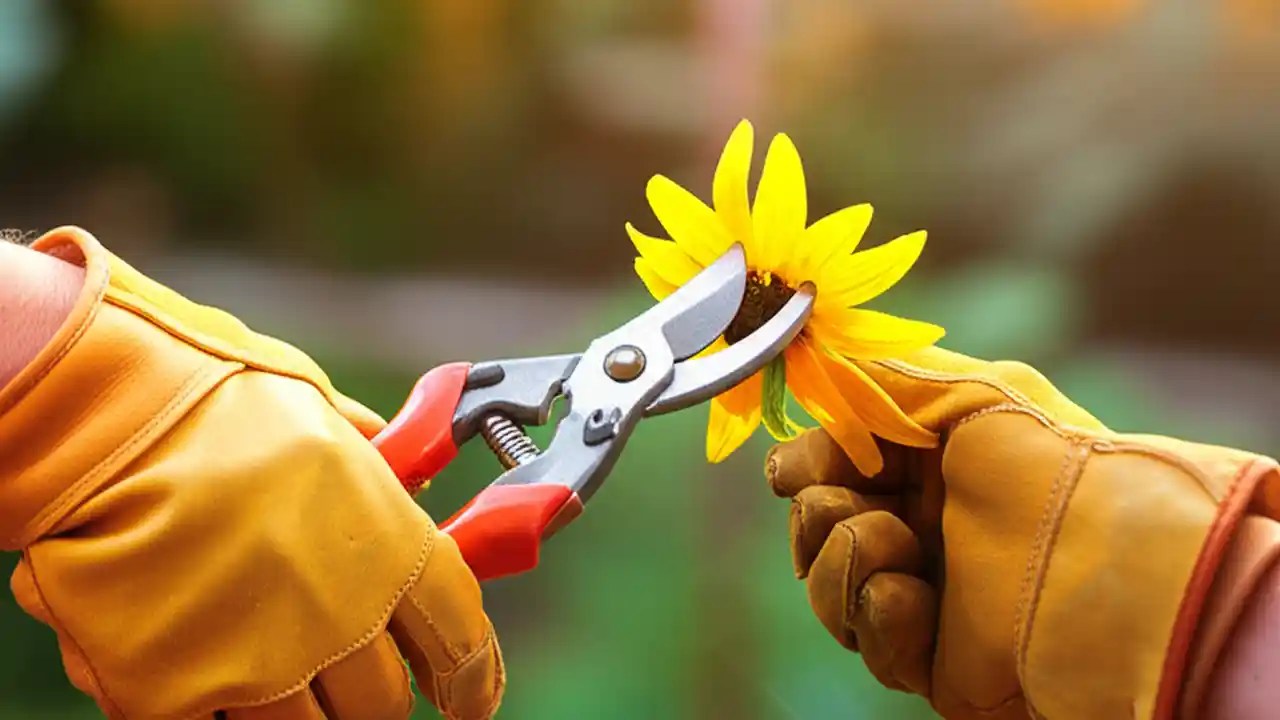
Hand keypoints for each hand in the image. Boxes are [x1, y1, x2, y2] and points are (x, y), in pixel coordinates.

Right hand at [0, 227, 502, 718]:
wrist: (103, 416)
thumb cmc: (215, 396)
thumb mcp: (323, 415)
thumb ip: (372, 462)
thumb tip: (403, 472)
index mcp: (392, 548)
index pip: (460, 641)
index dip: (471, 678)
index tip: (468, 695)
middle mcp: (340, 618)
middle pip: (384, 701)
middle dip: (377, 691)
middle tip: (357, 673)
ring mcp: (259, 665)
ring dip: (303, 707)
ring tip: (276, 664)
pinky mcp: (177, 695)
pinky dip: (222, 708)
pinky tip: (210, 668)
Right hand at [765, 346, 1277, 718]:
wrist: (1104, 566)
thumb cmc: (1044, 464)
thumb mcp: (967, 387)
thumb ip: (881, 372)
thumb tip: (814, 359)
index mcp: (929, 464)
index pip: (829, 466)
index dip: (804, 466)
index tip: (795, 471)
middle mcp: (921, 526)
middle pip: (813, 526)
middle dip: (823, 514)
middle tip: (868, 511)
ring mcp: (924, 592)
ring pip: (825, 584)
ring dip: (848, 560)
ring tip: (902, 552)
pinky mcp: (929, 655)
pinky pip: (865, 634)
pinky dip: (880, 613)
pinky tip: (918, 601)